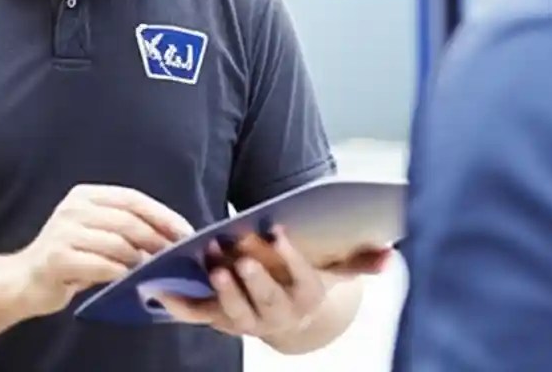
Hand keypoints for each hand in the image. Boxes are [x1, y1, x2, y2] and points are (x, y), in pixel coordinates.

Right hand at [16, 184, 194, 316]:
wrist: (24, 280)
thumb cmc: (70, 258)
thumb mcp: (97, 233)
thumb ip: (125, 228)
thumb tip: (171, 235)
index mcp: (86, 195)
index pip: (132, 199)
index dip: (162, 215)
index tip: (185, 233)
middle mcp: (73, 208)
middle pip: (128, 220)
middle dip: (157, 239)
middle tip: (174, 257)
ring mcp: (63, 232)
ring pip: (117, 244)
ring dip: (141, 260)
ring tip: (153, 271)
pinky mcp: (57, 258)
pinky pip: (101, 266)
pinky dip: (121, 274)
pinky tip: (129, 281)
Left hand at [152, 225, 390, 339]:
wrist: (288, 319)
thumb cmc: (307, 283)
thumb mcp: (335, 272)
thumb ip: (359, 260)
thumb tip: (391, 254)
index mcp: (306, 298)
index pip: (301, 279)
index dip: (290, 257)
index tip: (278, 230)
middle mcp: (277, 316)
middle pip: (265, 300)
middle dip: (253, 276)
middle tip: (239, 252)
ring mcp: (247, 321)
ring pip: (234, 311)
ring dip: (222, 289)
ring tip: (211, 262)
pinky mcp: (220, 321)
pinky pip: (198, 315)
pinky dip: (178, 305)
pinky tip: (159, 289)